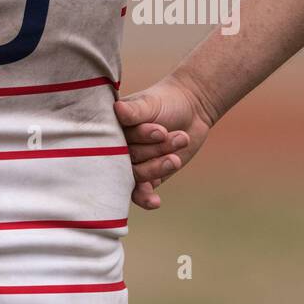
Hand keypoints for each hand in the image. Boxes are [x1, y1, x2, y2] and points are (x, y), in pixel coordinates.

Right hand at [113, 74, 213, 209]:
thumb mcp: (150, 103)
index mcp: (111, 129)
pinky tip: (155, 202)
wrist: (192, 109)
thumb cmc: (166, 101)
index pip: (114, 142)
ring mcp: (132, 164)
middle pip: (127, 160)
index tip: (160, 130)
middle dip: (153, 151)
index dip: (138, 139)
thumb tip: (117, 109)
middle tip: (170, 134)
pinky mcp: (148, 176)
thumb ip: (135, 111)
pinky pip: (142, 192)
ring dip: (159, 165)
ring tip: (179, 147)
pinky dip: (147, 199)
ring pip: (137, 175)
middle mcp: (117, 149)